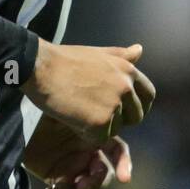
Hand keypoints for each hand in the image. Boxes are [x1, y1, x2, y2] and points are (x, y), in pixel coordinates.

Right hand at [20, 41, 155, 143]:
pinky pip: (100, 138)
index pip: (148, 95)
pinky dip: (87, 134)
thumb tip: (140, 50)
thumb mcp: (98, 53)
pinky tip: (73, 119)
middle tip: (96, 113)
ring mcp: (114, 105)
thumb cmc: (65, 59)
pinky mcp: (100, 122)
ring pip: (116, 129)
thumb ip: (121, 55)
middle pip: (136, 117)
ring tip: (80, 111)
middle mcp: (126, 87)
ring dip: (101, 127)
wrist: (40, 67)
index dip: (139, 105)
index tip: (125, 111)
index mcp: (127, 70)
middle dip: (120, 119)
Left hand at [24, 115, 132, 188]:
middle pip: (104, 174)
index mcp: (94, 135)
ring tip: (63, 187)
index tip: (125, 178)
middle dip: (97, 182)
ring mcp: (74, 167)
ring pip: (87, 187)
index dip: (124, 163)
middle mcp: (88, 153)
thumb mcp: (61, 109)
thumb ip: (79, 117)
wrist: (17, 120)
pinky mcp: (59, 179)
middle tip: (82, 184)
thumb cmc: (42, 110)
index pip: (117, 150)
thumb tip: (95, 124)